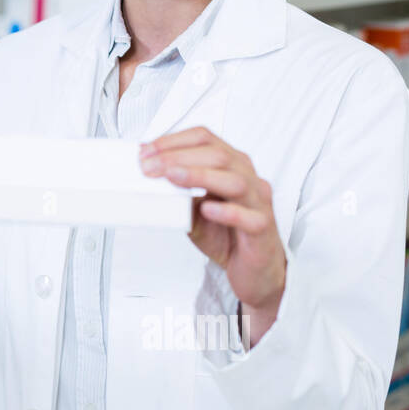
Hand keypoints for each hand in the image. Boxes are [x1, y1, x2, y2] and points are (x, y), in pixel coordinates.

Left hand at [139, 126, 286, 345]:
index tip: (145, 152)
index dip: (174, 141)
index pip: (205, 139)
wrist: (255, 270)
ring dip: (200, 176)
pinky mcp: (263, 229)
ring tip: (172, 177)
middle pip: (218, 156)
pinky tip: (207, 210)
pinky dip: (227, 211)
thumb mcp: (194, 209)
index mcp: (232, 165)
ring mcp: (258, 203)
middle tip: (149, 167)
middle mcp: (249, 178)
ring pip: (235, 181)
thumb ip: (178, 192)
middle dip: (179, 157)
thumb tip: (148, 177)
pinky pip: (249, 217)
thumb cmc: (225, 234)